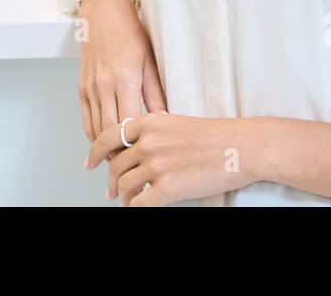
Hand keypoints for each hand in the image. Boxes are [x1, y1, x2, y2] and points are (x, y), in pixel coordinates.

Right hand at [76, 0, 165, 156]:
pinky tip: (104, 143)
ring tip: (121, 161)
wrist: (103, 11)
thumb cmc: (130, 31)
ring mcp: (90, 87)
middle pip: (110, 132)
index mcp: (124, 78)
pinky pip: (86, 120)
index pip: (129, 124)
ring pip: (96, 130)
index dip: (137, 145)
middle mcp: (103, 85)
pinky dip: (94, 136)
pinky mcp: (81, 87)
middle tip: (135, 168)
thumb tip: (163, 119)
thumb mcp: (150, 59)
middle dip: (122, 153)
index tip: (148, 157)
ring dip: (107, 148)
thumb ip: (155, 92)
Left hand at [85, 113, 258, 205]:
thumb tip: (138, 144)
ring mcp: (156, 165)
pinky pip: (139, 202)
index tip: (90, 162)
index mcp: (149, 123)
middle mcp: (148, 142)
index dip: (96, 152)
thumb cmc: (215, 135)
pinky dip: (134, 207)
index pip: (109, 136)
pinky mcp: (168, 187)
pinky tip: (136, 208)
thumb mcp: (176, 122)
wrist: (240, 146)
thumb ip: (153, 131)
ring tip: (125, 201)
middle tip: (110, 189)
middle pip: (116, 164)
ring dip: (123, 196)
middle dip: (111, 180)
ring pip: (125, 185)